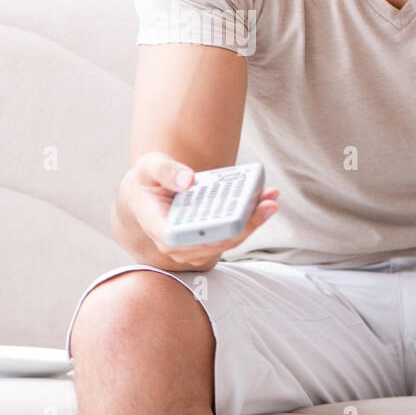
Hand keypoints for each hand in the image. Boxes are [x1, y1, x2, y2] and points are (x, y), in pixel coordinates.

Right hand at [123, 151, 279, 271]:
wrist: (145, 196)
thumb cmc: (147, 181)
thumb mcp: (149, 167)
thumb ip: (165, 170)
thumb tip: (188, 179)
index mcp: (158, 228)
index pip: (183, 240)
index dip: (209, 236)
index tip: (233, 223)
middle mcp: (177, 245)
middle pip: (215, 243)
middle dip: (245, 225)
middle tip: (268, 203)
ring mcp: (193, 248)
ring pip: (228, 241)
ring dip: (253, 222)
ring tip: (270, 198)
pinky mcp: (207, 242)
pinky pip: (231, 234)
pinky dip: (249, 219)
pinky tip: (263, 199)